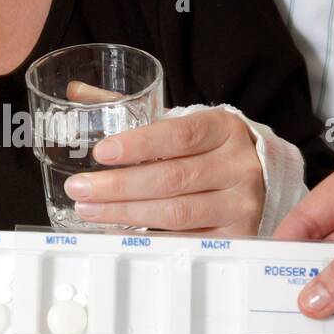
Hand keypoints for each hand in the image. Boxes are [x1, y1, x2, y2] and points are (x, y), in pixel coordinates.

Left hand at [62, 83, 264, 234]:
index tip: (102, 152)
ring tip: (89, 208)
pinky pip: (183, 239)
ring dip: (125, 213)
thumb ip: (130, 108)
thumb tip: (77, 93)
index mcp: (224, 128)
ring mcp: (240, 203)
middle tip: (80, 188)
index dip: (139, 145)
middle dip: (119, 186)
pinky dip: (146, 239)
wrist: (255, 176)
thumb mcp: (180, 122)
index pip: (180, 136)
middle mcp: (238, 165)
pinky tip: (116, 230)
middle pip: (172, 178)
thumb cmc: (207, 147)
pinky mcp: (236, 235)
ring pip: (176, 212)